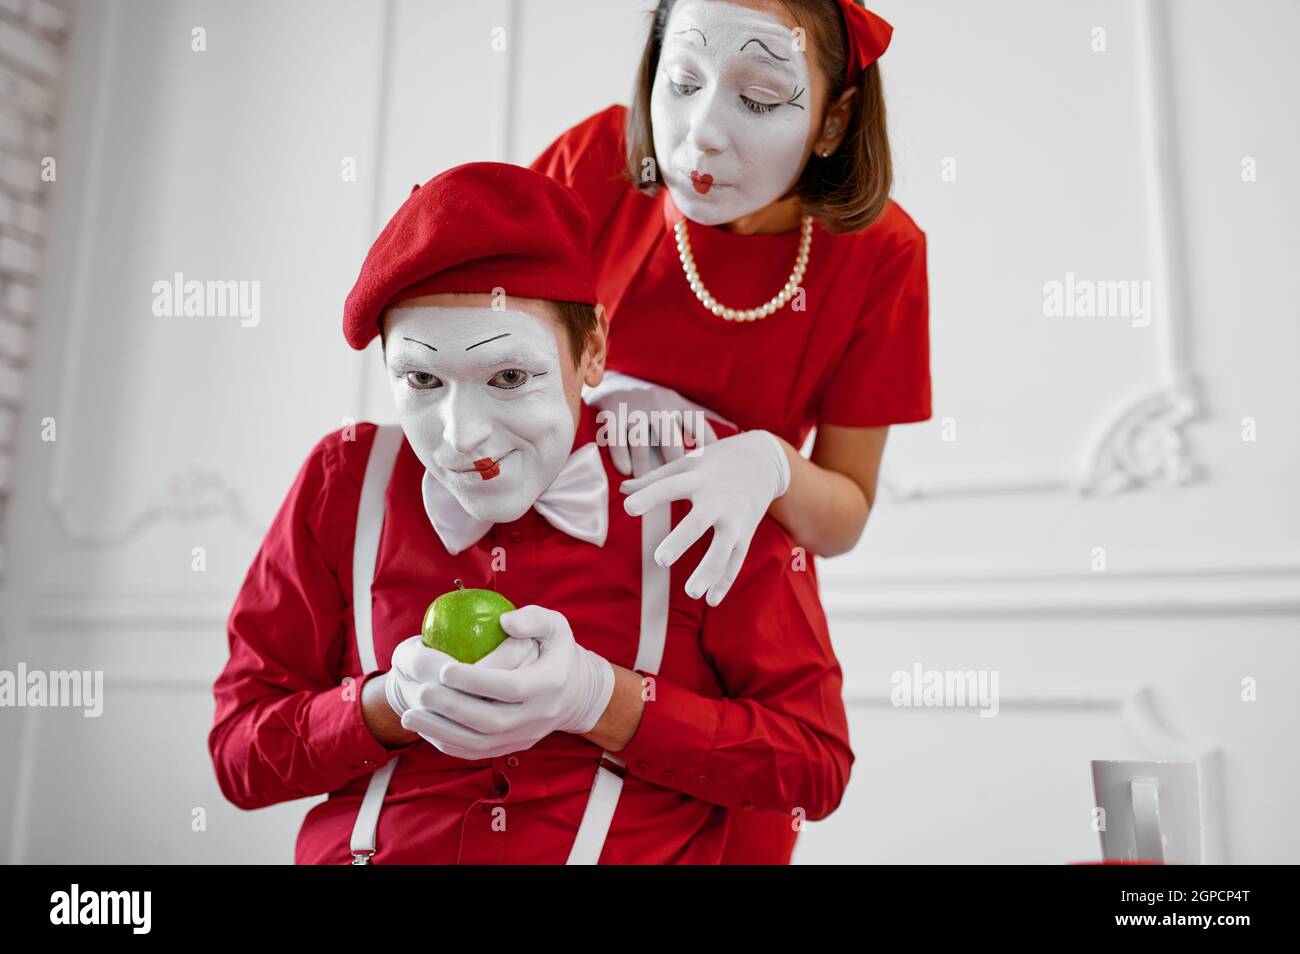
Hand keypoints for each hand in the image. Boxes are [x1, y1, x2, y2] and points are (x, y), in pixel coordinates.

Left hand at [395, 606, 614, 759]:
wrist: (575, 694)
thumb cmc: (556, 652)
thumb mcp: (556, 626)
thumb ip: (533, 618)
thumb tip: (504, 622)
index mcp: (550, 683)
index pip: (510, 687)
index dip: (476, 681)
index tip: (444, 669)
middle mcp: (539, 716)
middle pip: (491, 721)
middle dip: (452, 708)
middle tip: (420, 692)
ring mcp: (525, 736)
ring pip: (480, 743)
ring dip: (442, 731)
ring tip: (410, 715)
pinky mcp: (512, 748)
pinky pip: (477, 753)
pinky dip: (448, 743)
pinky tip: (425, 728)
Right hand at [584, 370, 722, 476]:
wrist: (614, 380)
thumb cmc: (655, 402)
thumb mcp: (680, 404)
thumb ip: (704, 419)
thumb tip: (738, 429)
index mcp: (679, 404)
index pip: (699, 430)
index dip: (706, 455)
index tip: (710, 476)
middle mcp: (659, 404)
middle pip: (670, 442)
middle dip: (674, 466)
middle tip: (679, 488)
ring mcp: (635, 407)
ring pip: (642, 442)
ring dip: (645, 467)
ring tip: (649, 486)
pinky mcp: (612, 410)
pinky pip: (616, 436)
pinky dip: (621, 455)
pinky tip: (626, 471)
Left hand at [620, 429, 790, 605]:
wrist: (765, 459)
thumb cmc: (717, 461)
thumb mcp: (688, 463)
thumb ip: (655, 479)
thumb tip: (623, 488)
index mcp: (697, 478)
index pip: (670, 487)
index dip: (649, 496)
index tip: (628, 507)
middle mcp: (717, 500)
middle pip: (699, 522)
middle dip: (681, 540)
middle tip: (660, 559)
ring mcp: (734, 520)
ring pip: (722, 549)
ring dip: (708, 571)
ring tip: (691, 592)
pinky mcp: (745, 534)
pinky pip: (735, 561)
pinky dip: (725, 581)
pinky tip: (711, 600)